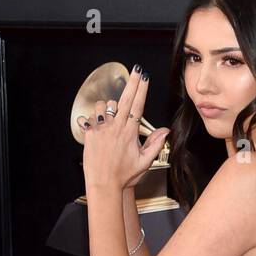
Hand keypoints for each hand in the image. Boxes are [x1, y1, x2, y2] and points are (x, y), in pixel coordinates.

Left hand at [80, 65, 169, 191]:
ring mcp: (102, 129)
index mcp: (129, 133)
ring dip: (109, 107)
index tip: (145, 77)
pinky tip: (100, 126)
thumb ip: (155, 144)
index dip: (142, 89)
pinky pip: (92, 115)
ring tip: (111, 119)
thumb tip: (166, 130)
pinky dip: (97, 117)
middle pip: (124, 99)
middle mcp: (115, 128)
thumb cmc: (124, 176)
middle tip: (137, 71)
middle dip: (132, 83)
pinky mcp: (90, 132)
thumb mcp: (144, 162)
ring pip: (105, 105)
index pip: (137, 106)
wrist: (103, 185)